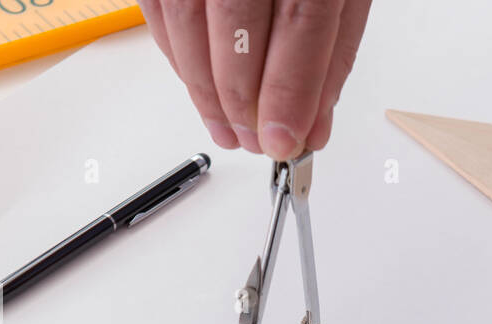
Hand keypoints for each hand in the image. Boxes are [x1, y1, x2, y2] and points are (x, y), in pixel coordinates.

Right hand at [136, 0, 371, 159]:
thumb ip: (330, 52)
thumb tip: (313, 122)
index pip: (302, 22)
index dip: (291, 91)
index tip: (287, 140)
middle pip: (239, 26)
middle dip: (245, 100)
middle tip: (257, 141)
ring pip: (189, 22)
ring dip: (206, 89)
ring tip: (228, 129)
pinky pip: (160, 8)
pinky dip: (178, 55)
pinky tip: (199, 85)